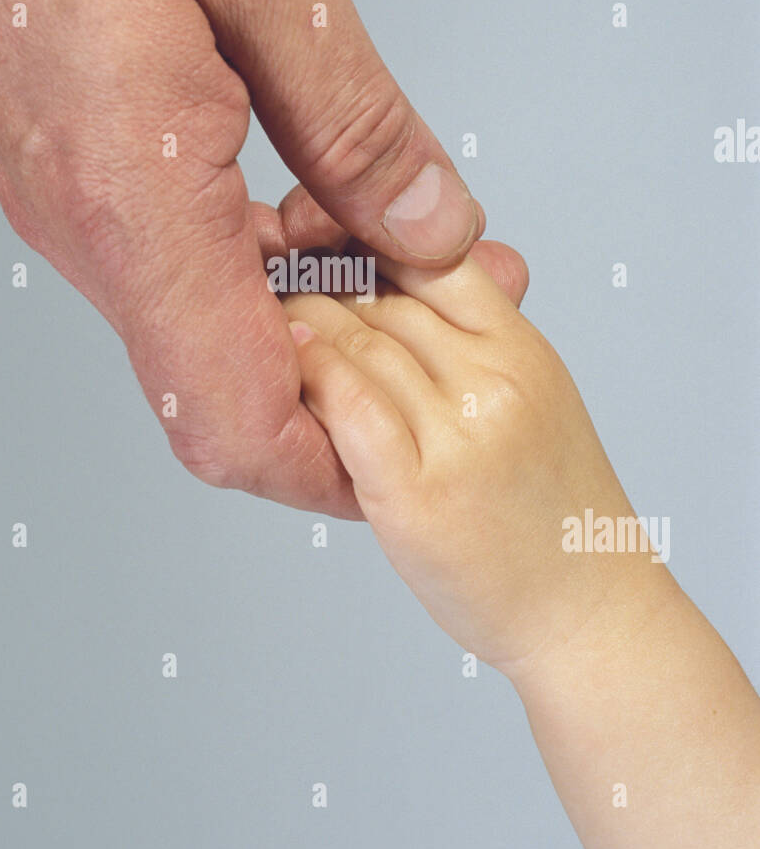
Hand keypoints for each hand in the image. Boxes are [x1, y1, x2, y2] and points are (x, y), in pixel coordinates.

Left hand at [283, 253, 658, 672]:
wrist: (586, 609)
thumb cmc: (551, 511)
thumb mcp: (536, 399)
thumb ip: (479, 341)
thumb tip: (405, 282)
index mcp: (524, 350)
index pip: (437, 258)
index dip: (370, 241)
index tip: (324, 239)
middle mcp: (496, 381)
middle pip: (388, 298)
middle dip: (322, 277)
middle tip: (273, 264)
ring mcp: (459, 436)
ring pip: (362, 345)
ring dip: (303, 317)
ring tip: (262, 304)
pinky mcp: (418, 493)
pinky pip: (354, 408)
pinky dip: (314, 374)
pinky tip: (288, 359)